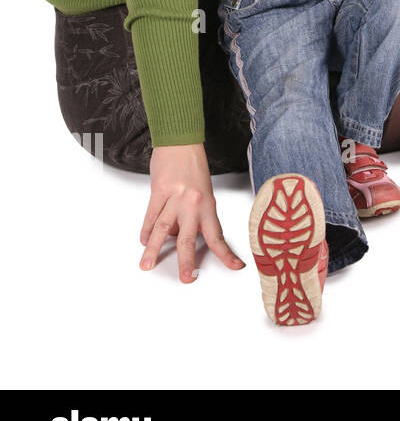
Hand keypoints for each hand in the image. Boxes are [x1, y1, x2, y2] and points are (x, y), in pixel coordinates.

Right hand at [140, 144, 243, 282]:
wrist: (182, 142)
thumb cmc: (194, 166)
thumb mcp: (203, 192)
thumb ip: (194, 215)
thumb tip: (177, 235)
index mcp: (208, 205)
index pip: (218, 235)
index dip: (226, 253)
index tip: (235, 266)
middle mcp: (194, 204)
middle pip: (189, 238)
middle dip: (187, 261)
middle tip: (186, 278)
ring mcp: (175, 198)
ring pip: (163, 229)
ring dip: (154, 249)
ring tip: (147, 265)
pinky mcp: (159, 191)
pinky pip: (151, 215)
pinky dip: (145, 230)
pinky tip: (144, 241)